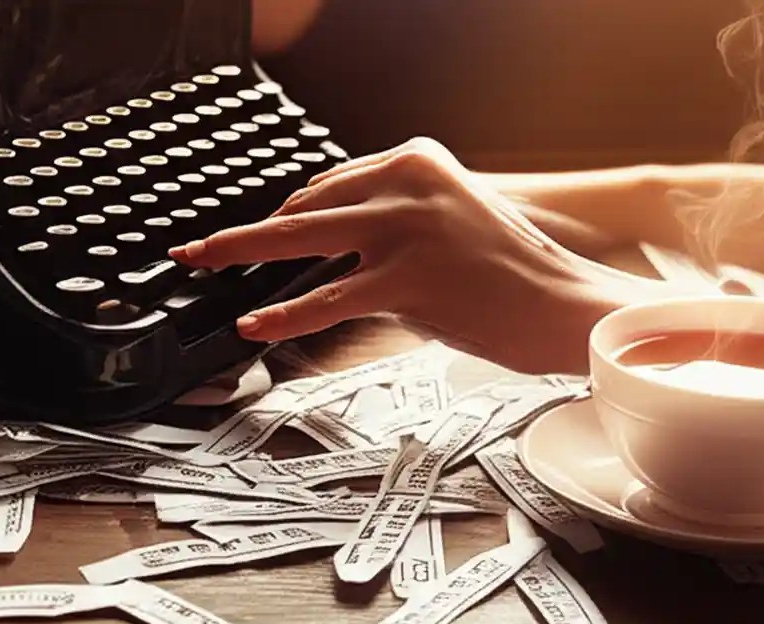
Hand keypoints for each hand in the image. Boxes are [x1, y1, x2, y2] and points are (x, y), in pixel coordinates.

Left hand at [168, 138, 653, 373]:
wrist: (564, 306)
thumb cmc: (510, 271)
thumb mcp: (450, 217)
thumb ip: (391, 215)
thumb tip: (326, 233)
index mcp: (416, 161)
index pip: (330, 184)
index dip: (286, 213)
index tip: (256, 229)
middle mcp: (407, 185)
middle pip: (304, 206)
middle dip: (243, 231)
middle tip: (199, 247)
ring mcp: (406, 230)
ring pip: (302, 242)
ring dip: (241, 256)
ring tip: (203, 268)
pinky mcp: (408, 280)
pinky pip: (329, 298)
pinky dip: (284, 313)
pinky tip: (255, 323)